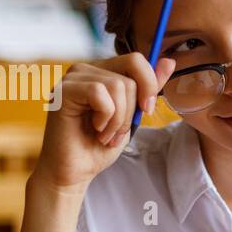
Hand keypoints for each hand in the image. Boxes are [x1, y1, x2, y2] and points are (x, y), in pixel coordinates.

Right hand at [32, 52, 176, 190]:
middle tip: (117, 132)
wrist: (77, 170)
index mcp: (102, 72)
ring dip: (118, 119)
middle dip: (132, 111)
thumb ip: (148, 88)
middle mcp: (86, 70)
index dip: (149, 84)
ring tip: (105, 134)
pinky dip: (105, 118)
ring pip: (118, 86)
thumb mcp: (134, 115)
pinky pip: (99, 93)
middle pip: (130, 77)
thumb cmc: (101, 145)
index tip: (147, 110)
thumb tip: (169, 61)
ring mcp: (72, 78)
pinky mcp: (63, 90)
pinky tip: (95, 129)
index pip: (136, 60)